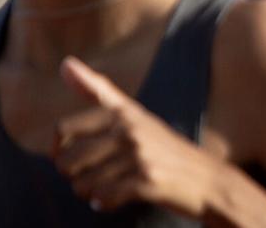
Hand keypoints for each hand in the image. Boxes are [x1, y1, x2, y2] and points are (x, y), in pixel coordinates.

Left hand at [52, 55, 219, 216]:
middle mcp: (130, 130)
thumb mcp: (135, 114)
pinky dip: (104, 203)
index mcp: (123, 112)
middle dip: (73, 176)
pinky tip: (114, 200)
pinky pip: (103, 198)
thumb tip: (64, 63)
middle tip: (89, 178)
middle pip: (68, 160)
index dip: (57, 149)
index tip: (65, 157)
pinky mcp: (147, 181)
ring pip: (84, 183)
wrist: (208, 180)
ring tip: (103, 189)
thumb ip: (98, 89)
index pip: (64, 128)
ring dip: (89, 192)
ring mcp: (139, 155)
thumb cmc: (165, 148)